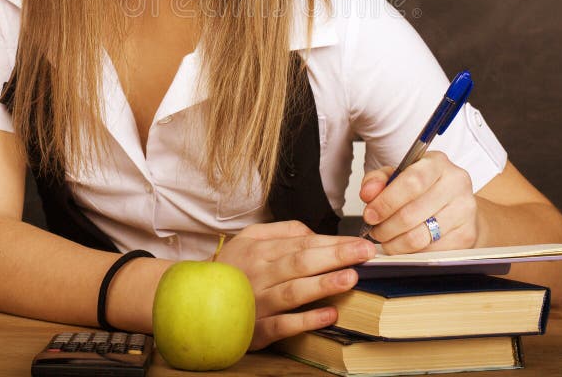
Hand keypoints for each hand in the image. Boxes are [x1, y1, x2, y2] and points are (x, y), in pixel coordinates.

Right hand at [216, 220, 376, 349]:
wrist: (197, 299)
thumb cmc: (235, 266)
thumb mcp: (251, 237)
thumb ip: (284, 231)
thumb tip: (315, 234)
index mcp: (262, 250)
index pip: (303, 243)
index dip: (333, 242)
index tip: (360, 242)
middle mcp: (261, 274)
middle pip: (301, 262)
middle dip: (335, 256)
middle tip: (364, 253)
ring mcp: (258, 303)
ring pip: (293, 292)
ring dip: (323, 285)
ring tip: (350, 278)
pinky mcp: (257, 330)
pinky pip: (283, 325)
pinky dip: (306, 321)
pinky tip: (329, 315)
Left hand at [360, 151, 478, 253]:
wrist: (457, 204)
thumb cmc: (424, 188)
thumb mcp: (399, 174)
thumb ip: (378, 179)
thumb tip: (368, 193)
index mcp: (437, 163)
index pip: (411, 182)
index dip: (386, 201)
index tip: (370, 214)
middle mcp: (456, 184)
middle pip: (412, 213)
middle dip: (385, 227)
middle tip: (374, 231)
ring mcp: (464, 211)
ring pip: (419, 237)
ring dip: (394, 243)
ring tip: (385, 239)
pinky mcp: (466, 236)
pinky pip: (430, 252)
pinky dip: (410, 253)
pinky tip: (403, 246)